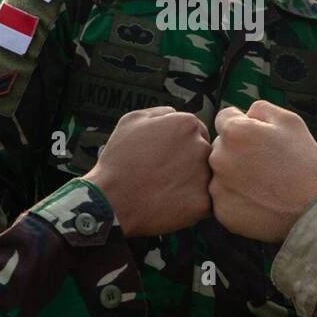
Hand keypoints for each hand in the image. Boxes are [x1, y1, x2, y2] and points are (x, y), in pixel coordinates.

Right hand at [85, 107, 210, 236]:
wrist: (111, 200)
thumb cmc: (119, 160)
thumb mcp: (132, 120)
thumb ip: (160, 112)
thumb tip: (175, 113)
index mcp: (187, 124)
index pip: (197, 131)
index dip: (180, 144)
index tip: (167, 156)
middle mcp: (201, 146)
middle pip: (204, 153)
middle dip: (188, 162)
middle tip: (164, 173)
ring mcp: (204, 176)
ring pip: (205, 177)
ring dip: (191, 182)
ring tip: (165, 188)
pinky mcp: (203, 202)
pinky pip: (203, 201)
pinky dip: (190, 204)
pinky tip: (169, 203)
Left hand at [209, 100, 316, 242]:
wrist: (313, 208)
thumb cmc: (304, 163)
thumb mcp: (290, 120)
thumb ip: (260, 109)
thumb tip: (245, 113)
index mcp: (234, 132)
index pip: (224, 118)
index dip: (243, 125)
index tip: (258, 138)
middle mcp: (219, 158)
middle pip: (221, 146)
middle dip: (237, 150)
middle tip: (264, 162)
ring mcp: (218, 187)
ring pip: (221, 173)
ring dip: (235, 175)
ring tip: (263, 183)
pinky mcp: (222, 211)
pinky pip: (224, 198)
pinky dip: (237, 199)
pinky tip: (258, 199)